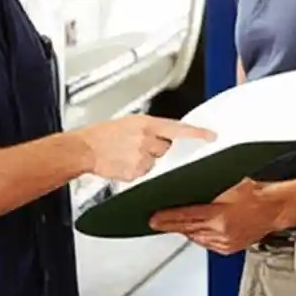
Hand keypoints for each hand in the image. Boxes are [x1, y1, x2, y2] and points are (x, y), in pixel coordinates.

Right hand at [76, 115, 214, 181]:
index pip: (179, 129)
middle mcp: (146, 140)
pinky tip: (124, 163)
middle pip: (167, 148)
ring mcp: (142, 158)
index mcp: (146, 124)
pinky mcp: (136, 173)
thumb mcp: (128, 122)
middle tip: (140, 145)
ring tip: (128, 154)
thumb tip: (163, 135)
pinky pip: (145, 173)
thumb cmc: (101, 135)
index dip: (197, 133)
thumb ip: (148, 128)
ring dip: (147, 159)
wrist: (84, 149)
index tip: (211, 136)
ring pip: (156, 162)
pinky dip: (138, 170)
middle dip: (158, 148)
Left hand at [148, 178, 284, 254]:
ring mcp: (226, 242)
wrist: (276, 207)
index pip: (185, 217)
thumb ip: (207, 191)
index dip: (167, 218)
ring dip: (184, 231)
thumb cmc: (257, 193)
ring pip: (196, 237)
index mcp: (219, 215)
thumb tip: (188, 190)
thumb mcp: (228, 185)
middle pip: (187, 229)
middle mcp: (221, 232)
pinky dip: (198, 237)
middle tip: (156, 223)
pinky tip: (193, 231)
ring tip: (171, 225)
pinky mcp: (230, 247)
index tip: (153, 219)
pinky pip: (207, 243)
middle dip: (170, 225)